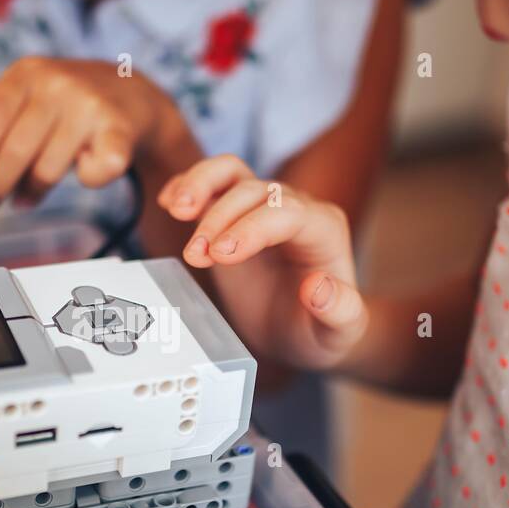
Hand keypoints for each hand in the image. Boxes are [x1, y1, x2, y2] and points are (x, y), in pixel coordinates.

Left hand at [0, 56, 169, 205]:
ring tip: (24, 198)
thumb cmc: (68, 99)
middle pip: (18, 147)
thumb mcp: (26, 86)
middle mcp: (58, 84)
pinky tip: (82, 173)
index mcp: (27, 73)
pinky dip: (86, 179)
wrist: (132, 94)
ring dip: (32, 191)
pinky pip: (94, 172)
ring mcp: (90, 106)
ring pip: (50, 166)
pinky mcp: (120, 131)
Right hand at [159, 155, 367, 370]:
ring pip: (231, 172)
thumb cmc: (320, 331)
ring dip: (200, 185)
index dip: (251, 227)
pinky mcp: (234, 214)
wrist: (302, 331)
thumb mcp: (338, 335)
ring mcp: (262, 207)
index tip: (220, 256)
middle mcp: (296, 209)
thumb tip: (316, 287)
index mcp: (324, 231)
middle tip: (194, 256)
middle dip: (220, 218)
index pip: (288, 213)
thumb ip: (339, 313)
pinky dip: (189, 184)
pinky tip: (168, 202)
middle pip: (254, 190)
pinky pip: (212, 183)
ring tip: (175, 209)